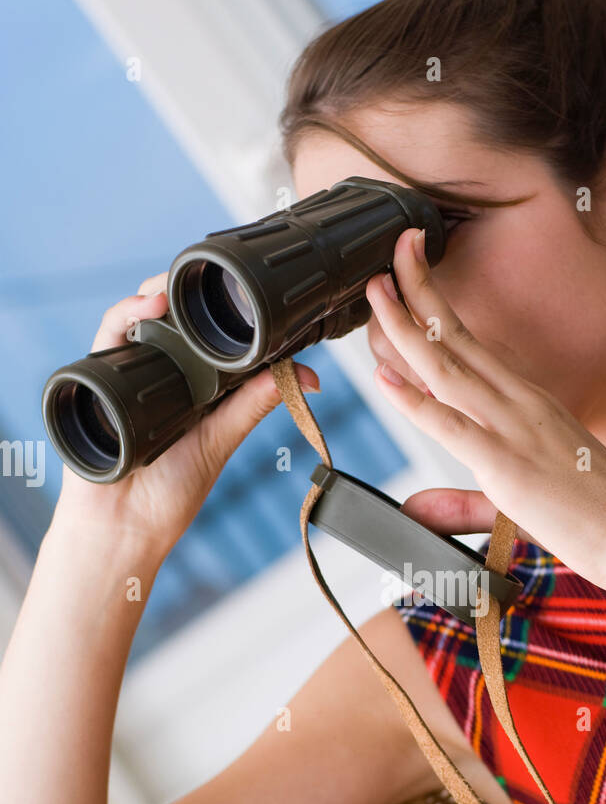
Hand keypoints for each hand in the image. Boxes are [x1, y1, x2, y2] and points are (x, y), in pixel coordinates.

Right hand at [54, 272, 320, 556]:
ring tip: (182, 284)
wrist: (124, 526)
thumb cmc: (169, 492)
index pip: (207, 330)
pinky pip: (108, 334)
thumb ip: (255, 403)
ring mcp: (127, 371)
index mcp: (192, 382)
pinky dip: (126, 314)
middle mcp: (158, 371)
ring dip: (160, 290)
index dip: (225, 305)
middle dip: (189, 287)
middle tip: (218, 276)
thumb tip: (308, 376)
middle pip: (171, 314)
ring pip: (141, 314)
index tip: (253, 289)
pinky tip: (150, 307)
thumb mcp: (221, 440)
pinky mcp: (99, 377)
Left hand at [365, 229, 605, 598]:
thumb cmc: (601, 517)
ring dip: (407, 326)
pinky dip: (414, 400)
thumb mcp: (521, 499)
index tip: (411, 272)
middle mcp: (521, 403)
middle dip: (420, 289)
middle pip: (458, 337)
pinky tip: (384, 377)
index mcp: (529, 402)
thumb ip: (460, 502)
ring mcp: (516, 429)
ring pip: (447, 367)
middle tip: (394, 248)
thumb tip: (415, 509)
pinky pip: (452, 426)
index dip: (437, 305)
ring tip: (376, 290)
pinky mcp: (508, 466)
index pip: (472, 343)